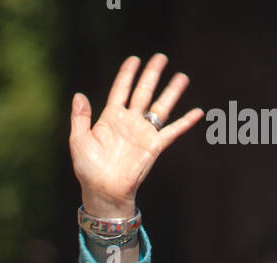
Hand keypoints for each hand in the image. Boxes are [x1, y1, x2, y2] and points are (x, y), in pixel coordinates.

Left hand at [70, 53, 203, 217]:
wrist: (103, 191)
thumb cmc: (88, 170)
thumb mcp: (79, 141)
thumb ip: (80, 117)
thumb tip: (78, 95)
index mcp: (111, 118)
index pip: (121, 90)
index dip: (127, 74)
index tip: (134, 59)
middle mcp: (129, 122)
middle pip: (143, 92)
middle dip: (152, 74)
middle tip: (161, 57)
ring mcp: (143, 133)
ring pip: (160, 107)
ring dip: (171, 92)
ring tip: (182, 76)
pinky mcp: (153, 146)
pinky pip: (172, 132)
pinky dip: (185, 122)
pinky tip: (197, 112)